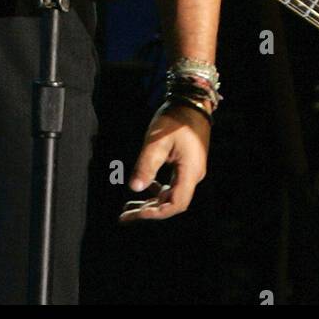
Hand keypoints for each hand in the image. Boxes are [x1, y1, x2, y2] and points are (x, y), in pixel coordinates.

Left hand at [119, 103, 209, 222]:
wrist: (192, 102)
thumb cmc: (175, 119)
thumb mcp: (157, 141)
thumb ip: (146, 165)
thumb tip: (134, 188)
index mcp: (190, 172)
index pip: (175, 205)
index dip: (155, 213)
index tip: (134, 214)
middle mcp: (194, 175)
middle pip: (172, 203)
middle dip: (148, 211)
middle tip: (124, 216)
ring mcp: (192, 170)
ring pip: (171, 195)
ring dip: (152, 201)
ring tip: (129, 206)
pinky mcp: (187, 165)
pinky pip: (173, 185)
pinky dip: (158, 190)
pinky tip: (146, 186)